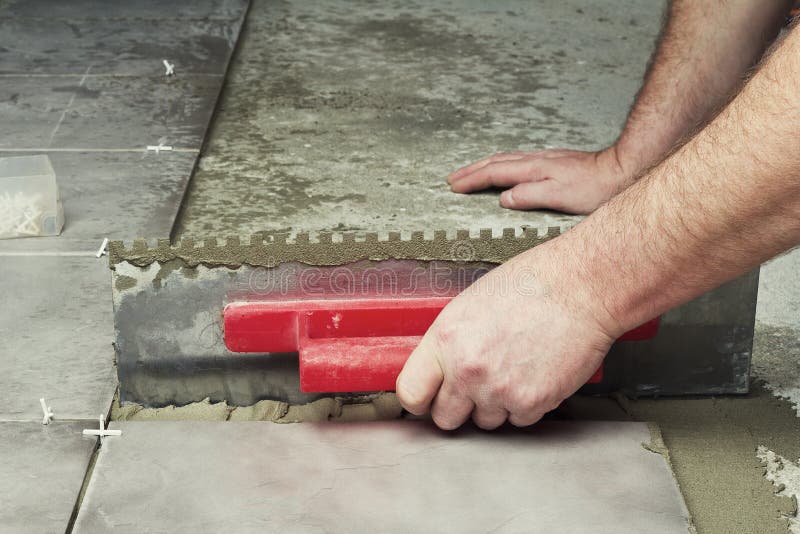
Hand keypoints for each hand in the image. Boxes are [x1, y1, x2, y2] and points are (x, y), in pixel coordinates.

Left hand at [395, 241, 620, 429]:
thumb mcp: (470, 305)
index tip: (427, 398)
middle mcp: (468, 370)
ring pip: (485, 422)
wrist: (579, 288)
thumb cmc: (531, 286)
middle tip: (474, 387)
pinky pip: (519, 420)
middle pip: (445, 418)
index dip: (419, 399)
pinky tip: (532, 373)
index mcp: (446, 340)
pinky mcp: (532, 402)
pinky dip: (526, 404)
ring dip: (495, 404)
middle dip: (458, 406)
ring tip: (512, 370)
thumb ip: (449, 342)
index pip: (410, 393)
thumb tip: (438, 367)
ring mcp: (500, 390)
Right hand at [447, 147, 630, 214]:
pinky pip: (517, 160)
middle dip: (471, 170)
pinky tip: (504, 169)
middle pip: (495, 162)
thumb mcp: (560, 196)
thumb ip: (529, 196)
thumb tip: (502, 198)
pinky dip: (501, 164)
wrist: (622, 170)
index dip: (471, 180)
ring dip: (484, 165)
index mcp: (533, 169)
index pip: (494, 173)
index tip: (453, 187)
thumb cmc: (594, 189)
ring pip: (505, 159)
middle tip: (452, 178)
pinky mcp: (553, 161)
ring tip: (470, 172)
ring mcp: (544, 159)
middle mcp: (535, 160)